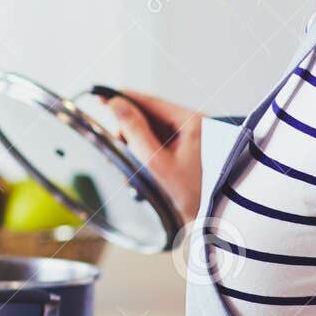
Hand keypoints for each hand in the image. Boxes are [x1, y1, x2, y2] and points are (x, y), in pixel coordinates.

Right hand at [95, 89, 203, 222]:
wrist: (213, 221)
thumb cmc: (191, 195)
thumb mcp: (156, 162)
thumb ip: (134, 130)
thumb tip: (116, 104)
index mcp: (193, 122)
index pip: (151, 102)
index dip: (124, 98)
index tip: (101, 94)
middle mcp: (196, 125)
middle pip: (152, 117)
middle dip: (131, 132)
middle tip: (117, 147)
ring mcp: (194, 138)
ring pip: (155, 132)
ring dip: (138, 147)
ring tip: (132, 169)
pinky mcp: (191, 150)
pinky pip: (163, 144)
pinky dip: (148, 155)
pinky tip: (142, 171)